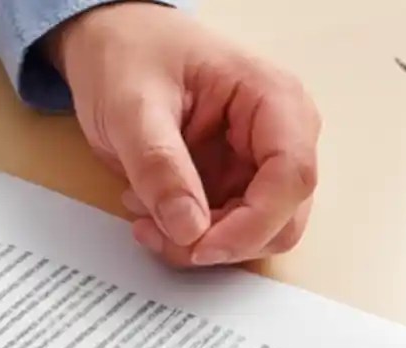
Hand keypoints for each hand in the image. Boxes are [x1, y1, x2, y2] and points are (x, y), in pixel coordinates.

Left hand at [46, 2, 320, 266]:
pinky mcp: (234, 183)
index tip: (201, 246)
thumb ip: (159, 165)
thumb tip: (188, 229)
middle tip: (160, 235)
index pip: (292, 176)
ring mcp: (258, 163)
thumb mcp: (132, 105)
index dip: (253, 224)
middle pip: (281, 217)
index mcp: (273, 99)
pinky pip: (227, 232)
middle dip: (222, 241)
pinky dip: (189, 237)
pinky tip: (150, 213)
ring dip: (201, 243)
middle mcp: (279, 135)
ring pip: (255, 235)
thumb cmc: (131, 53)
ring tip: (145, 216)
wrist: (112, 43)